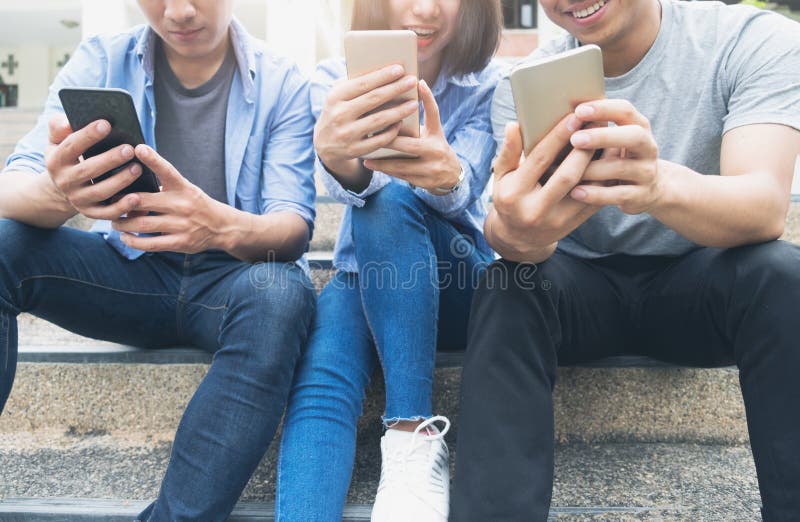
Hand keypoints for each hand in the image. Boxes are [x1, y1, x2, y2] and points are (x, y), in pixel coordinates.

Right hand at [44, 114, 142, 219]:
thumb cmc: (68, 157)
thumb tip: (67, 122)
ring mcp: (78, 199)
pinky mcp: (91, 212)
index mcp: (56, 161)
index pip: (71, 146)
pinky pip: (107, 213)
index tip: (106, 124)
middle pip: (87, 170)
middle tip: (129, 149)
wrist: (62, 188)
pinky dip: (122, 207)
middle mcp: (65, 181)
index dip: (88, 135)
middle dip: (109, 160)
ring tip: (137, 168)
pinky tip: (136, 198)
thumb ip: (59, 128)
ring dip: (120, 181)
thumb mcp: (57, 141)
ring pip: (100, 192)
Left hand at [111, 145, 231, 253]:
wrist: (221, 227)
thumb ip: (162, 186)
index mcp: (183, 188)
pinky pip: (150, 244)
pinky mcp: (180, 242)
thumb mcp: (185, 189)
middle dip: (122, 202)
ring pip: (142, 224)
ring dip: (123, 223)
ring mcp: (181, 225)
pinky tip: (124, 237)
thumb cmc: (194, 204)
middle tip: (110, 202)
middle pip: (144, 200)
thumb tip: (129, 183)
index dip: (153, 159)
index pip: (167, 170)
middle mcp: (182, 205)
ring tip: (115, 221)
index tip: (138, 148)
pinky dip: (132, 241)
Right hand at [315, 64, 419, 176]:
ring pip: (379, 120)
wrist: (324, 144)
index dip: (382, 76)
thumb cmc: (338, 111)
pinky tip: (401, 123)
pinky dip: (392, 131)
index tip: (400, 69)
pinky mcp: (355, 150)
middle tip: (412, 81)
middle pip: (373, 99)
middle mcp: (339, 115)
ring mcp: (347, 134)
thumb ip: (355, 83)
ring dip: (399, 111)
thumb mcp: (339, 96)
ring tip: (414, 103)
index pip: (362, 84)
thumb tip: (383, 71)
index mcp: (335, 97)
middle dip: (395, 89)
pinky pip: (379, 140)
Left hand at [362, 80, 461, 192]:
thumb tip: (400, 95)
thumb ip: (421, 116)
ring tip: (365, 155)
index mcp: (437, 134)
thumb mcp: (433, 130)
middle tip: (370, 133)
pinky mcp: (424, 182)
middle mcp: (436, 151)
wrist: (450, 174)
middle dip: (389, 140)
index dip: (428, 97)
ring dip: (382, 160)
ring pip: (402, 164)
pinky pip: (400, 175)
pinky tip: (371, 165)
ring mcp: (431, 168)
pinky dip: (385, 169)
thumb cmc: (434, 146)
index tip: (418, 83)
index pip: (434, 112)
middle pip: (410, 145)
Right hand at [488, 116, 598, 262]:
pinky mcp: (572, 225)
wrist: (518, 237)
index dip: (558, 137)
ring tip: (611, 140)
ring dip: (601, 164)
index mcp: (515, 193)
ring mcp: (555, 220)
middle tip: (598, 126)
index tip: (574, 117)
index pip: (540, 160)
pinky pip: (593, 200)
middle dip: (585, 149)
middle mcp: (535, 210)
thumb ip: (508, 152)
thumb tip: (514, 125)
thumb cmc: (509, 198)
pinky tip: (612, 162)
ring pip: (586, 190)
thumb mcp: (501, 177)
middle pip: (567, 176)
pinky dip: (604, 180)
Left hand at [569, 100, 662, 213]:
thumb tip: (558, 116)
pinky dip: (596, 194)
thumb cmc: (617, 158)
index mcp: (638, 127)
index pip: (626, 110)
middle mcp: (647, 147)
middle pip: (633, 136)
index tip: (578, 110)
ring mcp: (646, 172)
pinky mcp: (640, 196)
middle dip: (603, 136)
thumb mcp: (612, 140)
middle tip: (575, 139)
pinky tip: (575, 192)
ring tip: (566, 171)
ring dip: (592, 168)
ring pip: (621, 168)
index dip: (603, 109)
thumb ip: (594, 127)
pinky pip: (618, 195)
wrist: (648, 189)